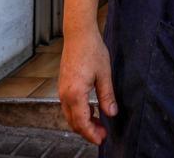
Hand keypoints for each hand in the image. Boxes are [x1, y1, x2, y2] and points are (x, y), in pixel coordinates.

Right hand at [58, 30, 116, 144]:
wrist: (78, 35)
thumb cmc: (92, 50)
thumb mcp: (104, 74)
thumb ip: (107, 96)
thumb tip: (111, 113)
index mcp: (75, 94)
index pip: (82, 123)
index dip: (92, 134)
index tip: (102, 139)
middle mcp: (65, 95)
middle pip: (74, 122)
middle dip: (87, 131)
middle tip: (102, 134)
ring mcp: (62, 90)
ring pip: (70, 115)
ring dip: (83, 122)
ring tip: (98, 123)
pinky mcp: (63, 85)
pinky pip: (68, 106)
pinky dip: (78, 112)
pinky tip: (91, 109)